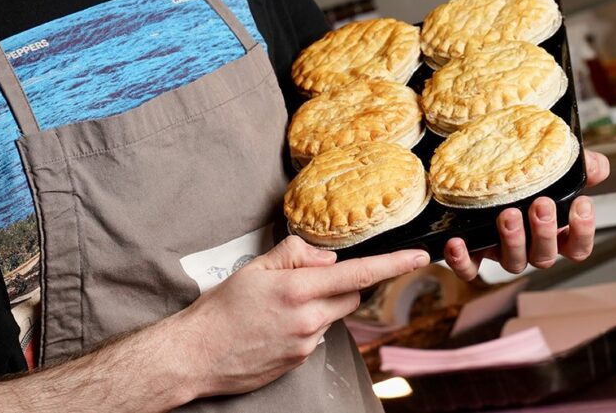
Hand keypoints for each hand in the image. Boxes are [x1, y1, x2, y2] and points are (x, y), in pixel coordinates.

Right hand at [175, 235, 427, 396]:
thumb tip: (326, 257)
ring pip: (333, 315)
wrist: (197, 354)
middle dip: (342, 282)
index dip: (393, 264)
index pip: (357, 274)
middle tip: (307, 278)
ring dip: (321, 304)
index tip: (418, 256)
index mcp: (298, 290)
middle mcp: (308, 319)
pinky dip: (306, 324)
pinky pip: (316, 334)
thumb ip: (295, 254)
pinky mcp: (299, 361)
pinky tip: (276, 325)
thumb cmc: (220, 308)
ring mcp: (306, 344)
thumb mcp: (254, 268)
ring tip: (281, 305)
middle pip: (351, 295)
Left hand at [442, 149, 609, 281]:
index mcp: (554, 231)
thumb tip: (598, 166)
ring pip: (513, 263)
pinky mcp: (473, 253)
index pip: (578, 246)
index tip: (581, 204)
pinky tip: (457, 242)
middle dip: (545, 232)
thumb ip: (578, 165)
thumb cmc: (525, 173)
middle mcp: (531, 247)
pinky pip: (470, 268)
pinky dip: (462, 260)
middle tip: (541, 205)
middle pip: (545, 257)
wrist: (481, 169)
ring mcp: (502, 251)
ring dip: (513, 241)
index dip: (583, 231)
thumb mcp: (551, 163)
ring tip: (508, 215)